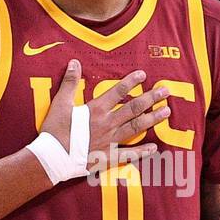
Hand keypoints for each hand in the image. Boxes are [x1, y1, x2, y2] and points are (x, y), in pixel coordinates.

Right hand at [40, 61, 165, 174]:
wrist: (52, 158)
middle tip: (166, 91)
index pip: (118, 92)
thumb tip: (74, 62)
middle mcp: (107, 124)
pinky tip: (154, 148)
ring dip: (153, 119)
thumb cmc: (54, 131)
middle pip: (134, 108)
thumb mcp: (60, 103)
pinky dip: (142, 151)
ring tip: (166, 112)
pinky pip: (129, 154)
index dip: (131, 82)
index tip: (144, 75)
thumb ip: (70, 82)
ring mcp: (110, 141)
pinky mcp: (108, 157)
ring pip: (136, 128)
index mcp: (96, 110)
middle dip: (151, 98)